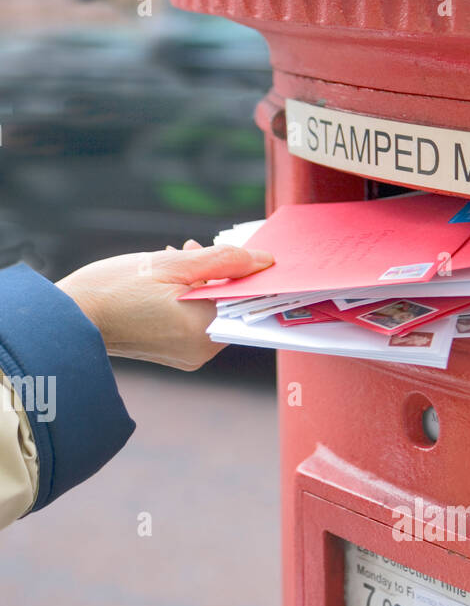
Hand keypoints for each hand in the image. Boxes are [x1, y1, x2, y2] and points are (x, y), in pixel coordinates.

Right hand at [56, 238, 273, 370]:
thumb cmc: (114, 289)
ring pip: (212, 311)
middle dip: (221, 274)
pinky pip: (195, 321)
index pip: (246, 299)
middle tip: (196, 249)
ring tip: (177, 258)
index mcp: (204, 331)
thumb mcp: (170, 265)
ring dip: (203, 283)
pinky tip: (170, 279)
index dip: (244, 271)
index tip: (235, 250)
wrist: (70, 318)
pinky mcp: (175, 354)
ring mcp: (188, 356)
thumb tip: (263, 261)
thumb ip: (223, 261)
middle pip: (230, 305)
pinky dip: (190, 298)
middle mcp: (201, 351)